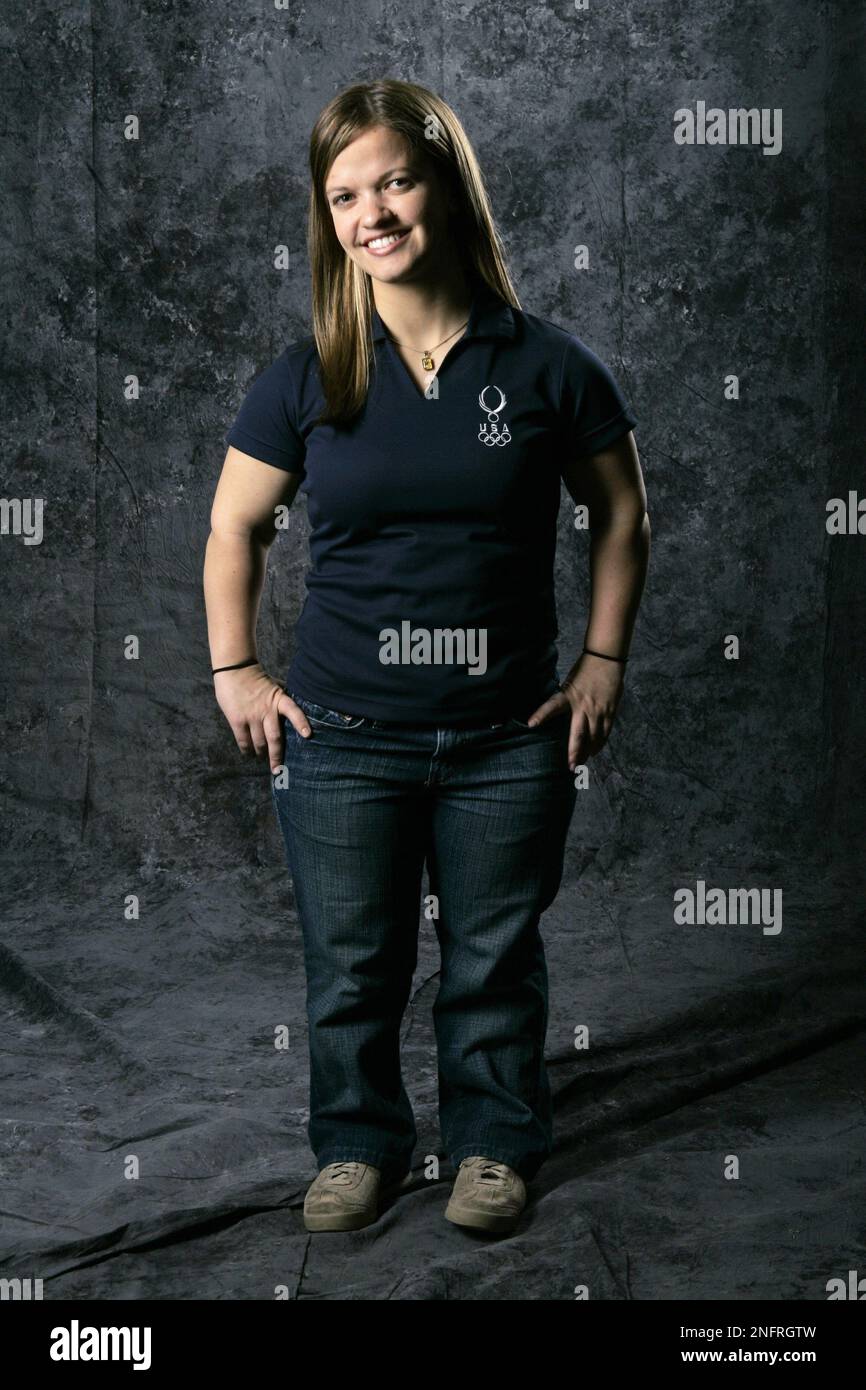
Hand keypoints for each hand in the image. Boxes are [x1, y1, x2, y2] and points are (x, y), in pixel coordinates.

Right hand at [213, 663, 310, 773]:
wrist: (234, 669)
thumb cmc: (256, 679)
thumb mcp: (276, 685)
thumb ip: (284, 698)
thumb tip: (297, 709)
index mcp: (279, 699)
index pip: (294, 711)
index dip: (301, 723)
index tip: (308, 735)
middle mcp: (267, 710)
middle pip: (275, 738)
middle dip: (277, 756)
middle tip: (277, 769)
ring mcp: (252, 716)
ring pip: (259, 743)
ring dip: (260, 753)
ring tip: (261, 757)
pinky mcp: (237, 719)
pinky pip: (243, 740)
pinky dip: (247, 750)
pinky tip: (249, 754)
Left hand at [526, 653, 624, 771]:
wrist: (606, 660)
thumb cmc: (585, 670)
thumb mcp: (569, 683)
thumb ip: (565, 700)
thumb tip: (558, 715)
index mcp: (569, 696)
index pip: (552, 706)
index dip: (541, 715)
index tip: (531, 724)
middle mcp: (583, 706)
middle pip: (578, 734)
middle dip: (574, 752)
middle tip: (571, 766)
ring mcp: (598, 711)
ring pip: (594, 737)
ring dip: (588, 751)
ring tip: (582, 762)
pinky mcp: (609, 711)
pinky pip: (605, 732)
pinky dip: (600, 743)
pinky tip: (596, 751)